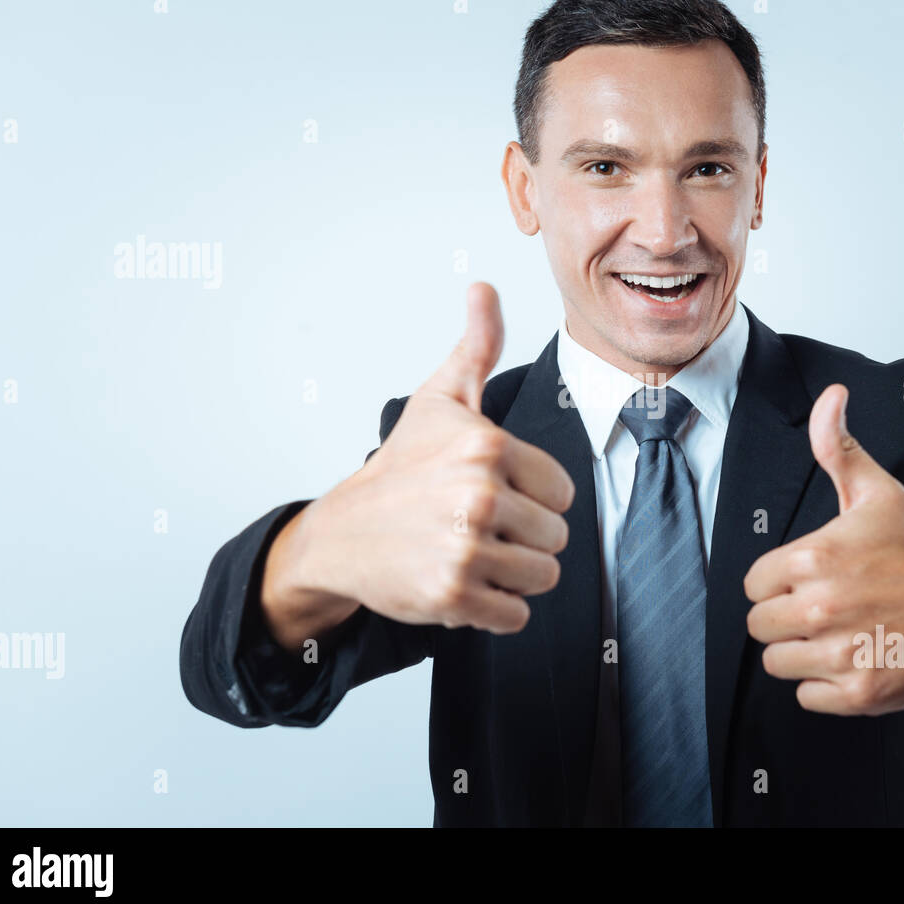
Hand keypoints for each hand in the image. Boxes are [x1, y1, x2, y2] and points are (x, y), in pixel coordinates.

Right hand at [265, 282, 575, 640]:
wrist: (340, 535)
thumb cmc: (400, 467)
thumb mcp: (439, 400)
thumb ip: (474, 346)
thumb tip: (484, 287)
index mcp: (488, 448)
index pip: (562, 491)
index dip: (534, 496)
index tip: (495, 492)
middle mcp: (478, 497)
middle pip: (556, 537)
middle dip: (525, 539)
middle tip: (478, 528)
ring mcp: (465, 550)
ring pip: (542, 577)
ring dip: (513, 574)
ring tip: (471, 553)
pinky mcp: (453, 597)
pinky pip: (515, 615)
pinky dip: (495, 608)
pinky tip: (462, 583)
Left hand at [744, 384, 903, 715]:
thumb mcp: (878, 492)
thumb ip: (839, 447)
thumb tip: (831, 395)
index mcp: (813, 559)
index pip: (754, 585)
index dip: (779, 582)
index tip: (813, 579)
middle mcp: (821, 608)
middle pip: (760, 626)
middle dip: (787, 618)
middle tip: (828, 609)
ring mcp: (841, 653)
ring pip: (778, 663)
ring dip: (802, 653)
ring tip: (841, 634)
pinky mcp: (860, 692)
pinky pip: (807, 696)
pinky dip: (825, 685)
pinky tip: (856, 658)